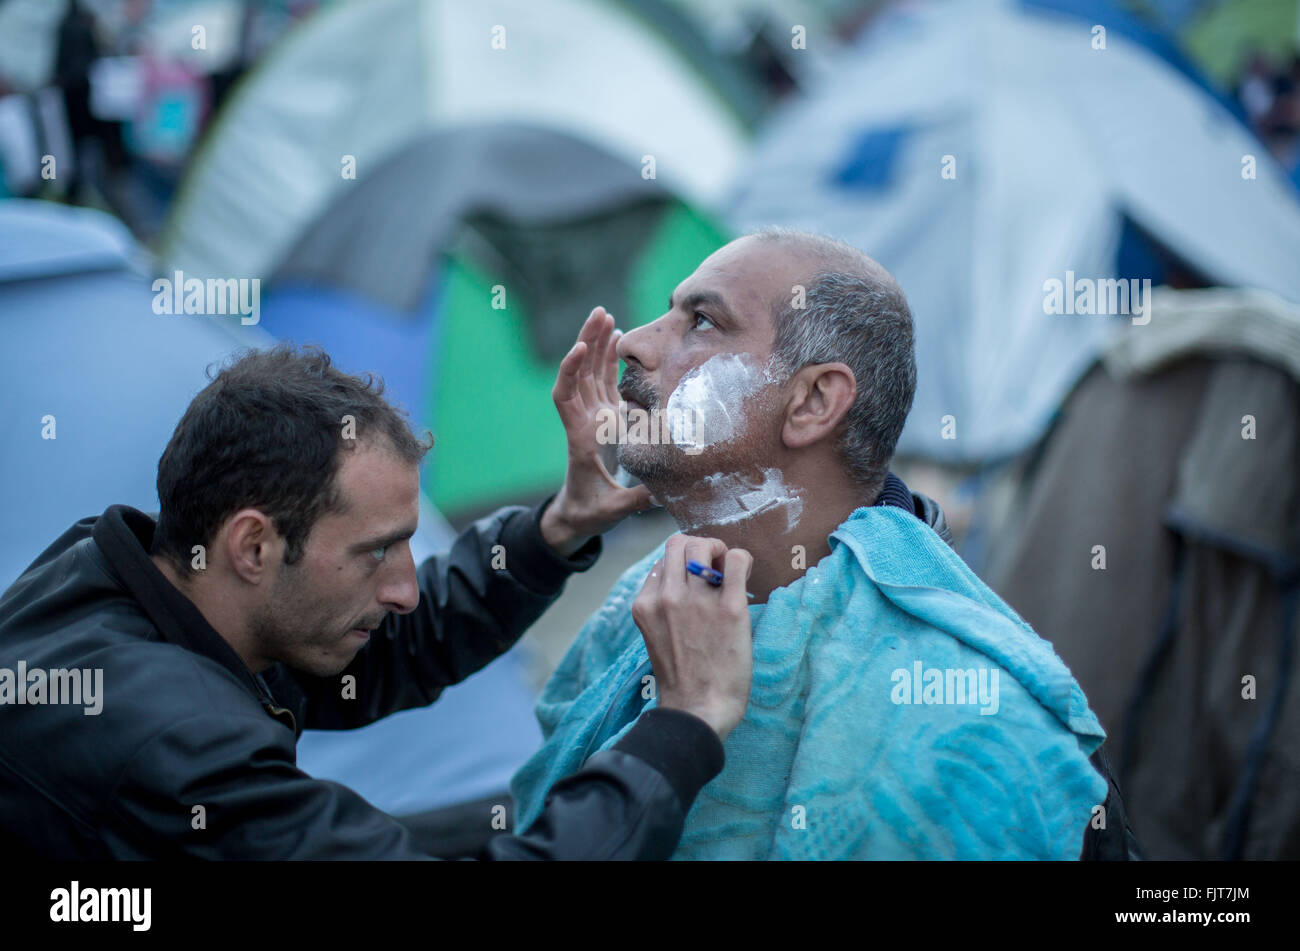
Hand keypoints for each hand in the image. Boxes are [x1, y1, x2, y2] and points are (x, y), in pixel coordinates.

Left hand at [541, 306, 654, 555]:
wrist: (578, 514)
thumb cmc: (591, 511)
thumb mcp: (613, 509)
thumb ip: (637, 499)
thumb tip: (668, 490)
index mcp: (580, 437)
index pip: (564, 396)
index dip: (568, 370)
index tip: (579, 348)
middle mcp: (584, 421)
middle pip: (578, 374)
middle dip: (586, 341)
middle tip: (599, 313)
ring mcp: (594, 417)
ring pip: (591, 373)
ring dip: (596, 343)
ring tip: (605, 314)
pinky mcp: (604, 418)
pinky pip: (603, 382)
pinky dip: (608, 360)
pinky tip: (616, 338)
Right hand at [631, 534, 753, 740]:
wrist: (698, 711)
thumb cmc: (681, 679)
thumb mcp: (654, 635)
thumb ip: (662, 606)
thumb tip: (684, 579)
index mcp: (646, 604)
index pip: (663, 559)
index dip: (683, 564)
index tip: (697, 579)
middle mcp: (667, 597)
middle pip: (680, 542)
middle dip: (701, 548)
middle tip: (716, 567)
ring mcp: (697, 601)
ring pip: (705, 543)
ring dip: (720, 551)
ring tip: (729, 572)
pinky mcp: (729, 608)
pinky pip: (737, 559)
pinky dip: (743, 561)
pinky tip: (745, 578)